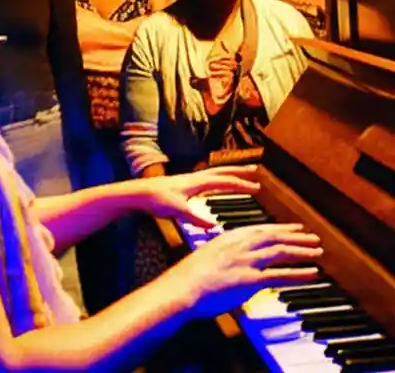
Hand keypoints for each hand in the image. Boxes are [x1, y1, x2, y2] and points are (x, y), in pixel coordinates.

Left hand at [134, 165, 260, 225]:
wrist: (137, 193)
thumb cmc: (156, 199)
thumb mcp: (177, 210)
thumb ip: (195, 217)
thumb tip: (214, 225)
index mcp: (196, 182)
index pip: (224, 181)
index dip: (241, 184)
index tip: (257, 187)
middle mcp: (195, 178)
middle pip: (222, 171)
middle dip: (239, 171)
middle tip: (255, 170)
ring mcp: (189, 180)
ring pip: (214, 174)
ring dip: (229, 173)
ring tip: (240, 175)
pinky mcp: (183, 185)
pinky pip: (206, 179)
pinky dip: (217, 180)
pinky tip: (216, 186)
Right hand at [162, 223, 322, 318]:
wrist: (182, 288)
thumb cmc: (188, 277)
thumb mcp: (207, 256)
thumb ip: (223, 255)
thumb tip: (231, 261)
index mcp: (230, 237)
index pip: (261, 229)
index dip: (281, 228)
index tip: (293, 227)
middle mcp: (241, 245)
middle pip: (275, 237)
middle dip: (296, 236)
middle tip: (312, 237)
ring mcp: (247, 261)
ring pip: (282, 252)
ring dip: (302, 251)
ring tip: (318, 251)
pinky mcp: (251, 279)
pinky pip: (280, 275)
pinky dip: (299, 274)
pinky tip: (312, 273)